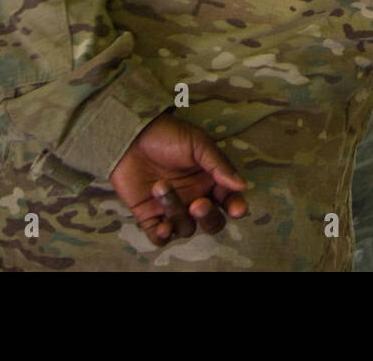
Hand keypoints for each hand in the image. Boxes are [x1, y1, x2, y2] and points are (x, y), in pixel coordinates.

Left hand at [110, 113, 247, 245]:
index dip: (236, 208)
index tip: (236, 209)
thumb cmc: (168, 135)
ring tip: (160, 186)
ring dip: (176, 212)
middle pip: (211, 222)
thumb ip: (218, 165)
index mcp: (210, 181)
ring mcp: (173, 209)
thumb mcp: (198, 143)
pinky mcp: (150, 216)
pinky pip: (161, 237)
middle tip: (197, 204)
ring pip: (186, 228)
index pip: (229, 201)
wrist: (130, 136)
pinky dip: (163, 236)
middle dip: (208, 217)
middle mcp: (195, 198)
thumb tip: (242, 185)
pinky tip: (162, 227)